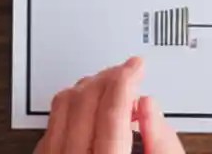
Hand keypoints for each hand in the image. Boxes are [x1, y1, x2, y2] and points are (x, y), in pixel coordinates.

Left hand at [35, 57, 185, 153]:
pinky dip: (69, 104)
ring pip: (62, 106)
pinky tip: (86, 102)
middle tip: (128, 68)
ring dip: (87, 85)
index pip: (112, 112)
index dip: (126, 80)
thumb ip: (161, 145)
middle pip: (85, 102)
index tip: (136, 65)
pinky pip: (50, 122)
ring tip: (109, 81)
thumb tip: (149, 106)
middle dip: (110, 76)